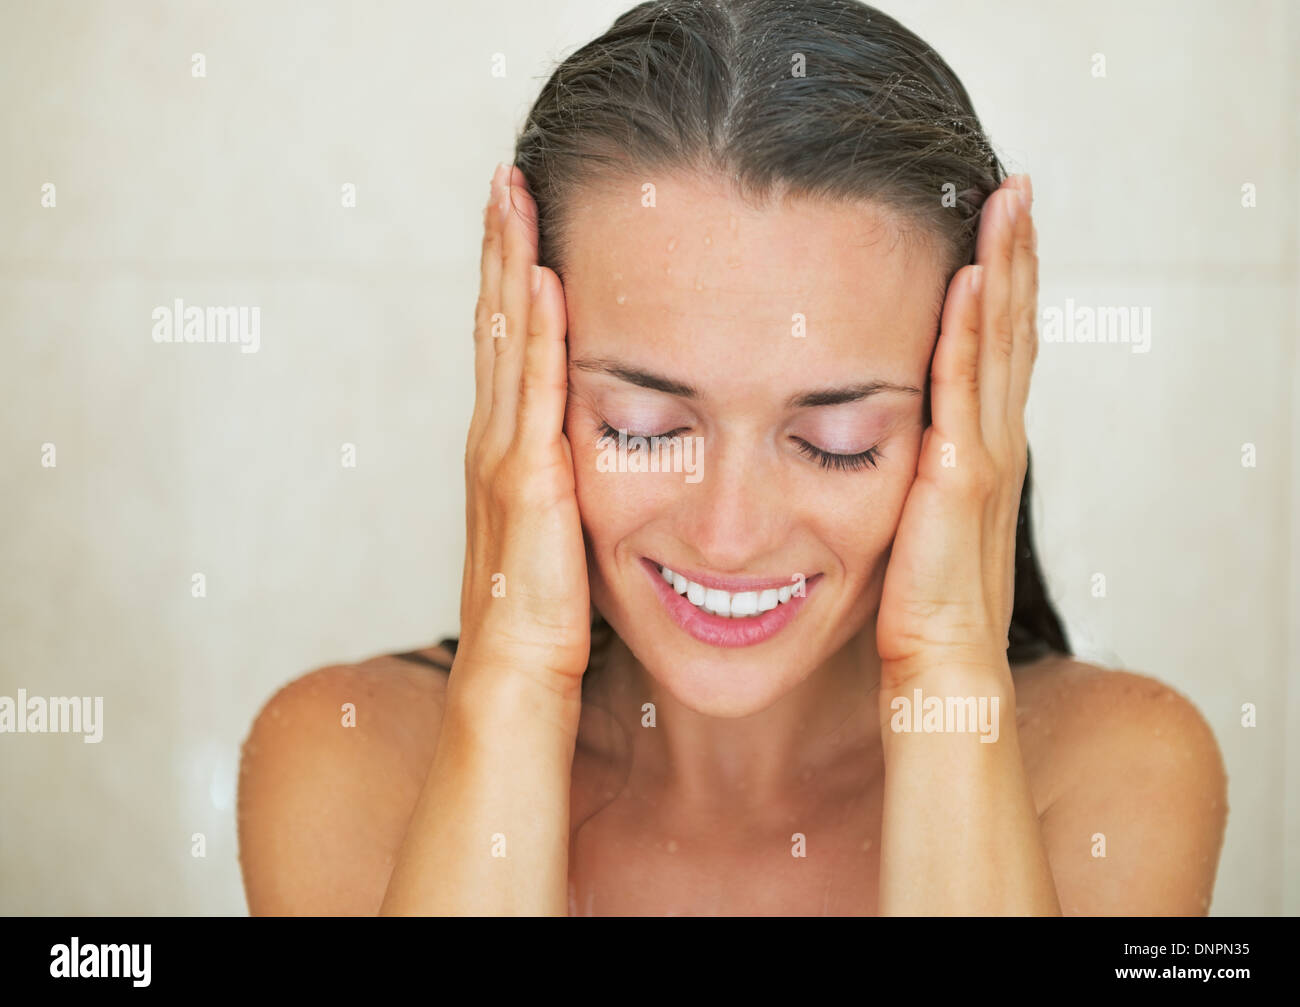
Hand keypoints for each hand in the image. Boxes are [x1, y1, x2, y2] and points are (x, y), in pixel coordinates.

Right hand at [457, 163, 590, 697]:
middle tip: (508, 175)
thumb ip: (576, 483)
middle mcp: (496, 440)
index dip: (509, 277)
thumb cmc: (548, 620)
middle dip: (500, 246)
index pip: (508, 345)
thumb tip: (616, 448)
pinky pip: (532, 393)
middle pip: (496, 323)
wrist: (518, 683)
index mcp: (509, 450)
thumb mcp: (567, 533)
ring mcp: (503, 457)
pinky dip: (533, 333)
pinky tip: (541, 277)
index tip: (522, 216)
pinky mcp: (524, 484)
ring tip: (512, 193)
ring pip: (503, 340)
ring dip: (507, 263)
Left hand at [875, 174, 1036, 687]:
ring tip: (1006, 204)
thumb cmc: (922, 604)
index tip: (997, 227)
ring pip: (998, 346)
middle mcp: (992, 442)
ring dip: (1003, 272)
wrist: (941, 668)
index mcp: (980, 449)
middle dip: (1013, 257)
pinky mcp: (959, 481)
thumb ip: (910, 470)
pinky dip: (967, 336)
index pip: (994, 350)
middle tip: (1014, 188)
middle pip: (1008, 331)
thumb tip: (885, 438)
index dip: (1003, 287)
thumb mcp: (915, 519)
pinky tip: (968, 282)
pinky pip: (962, 394)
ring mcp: (982, 458)